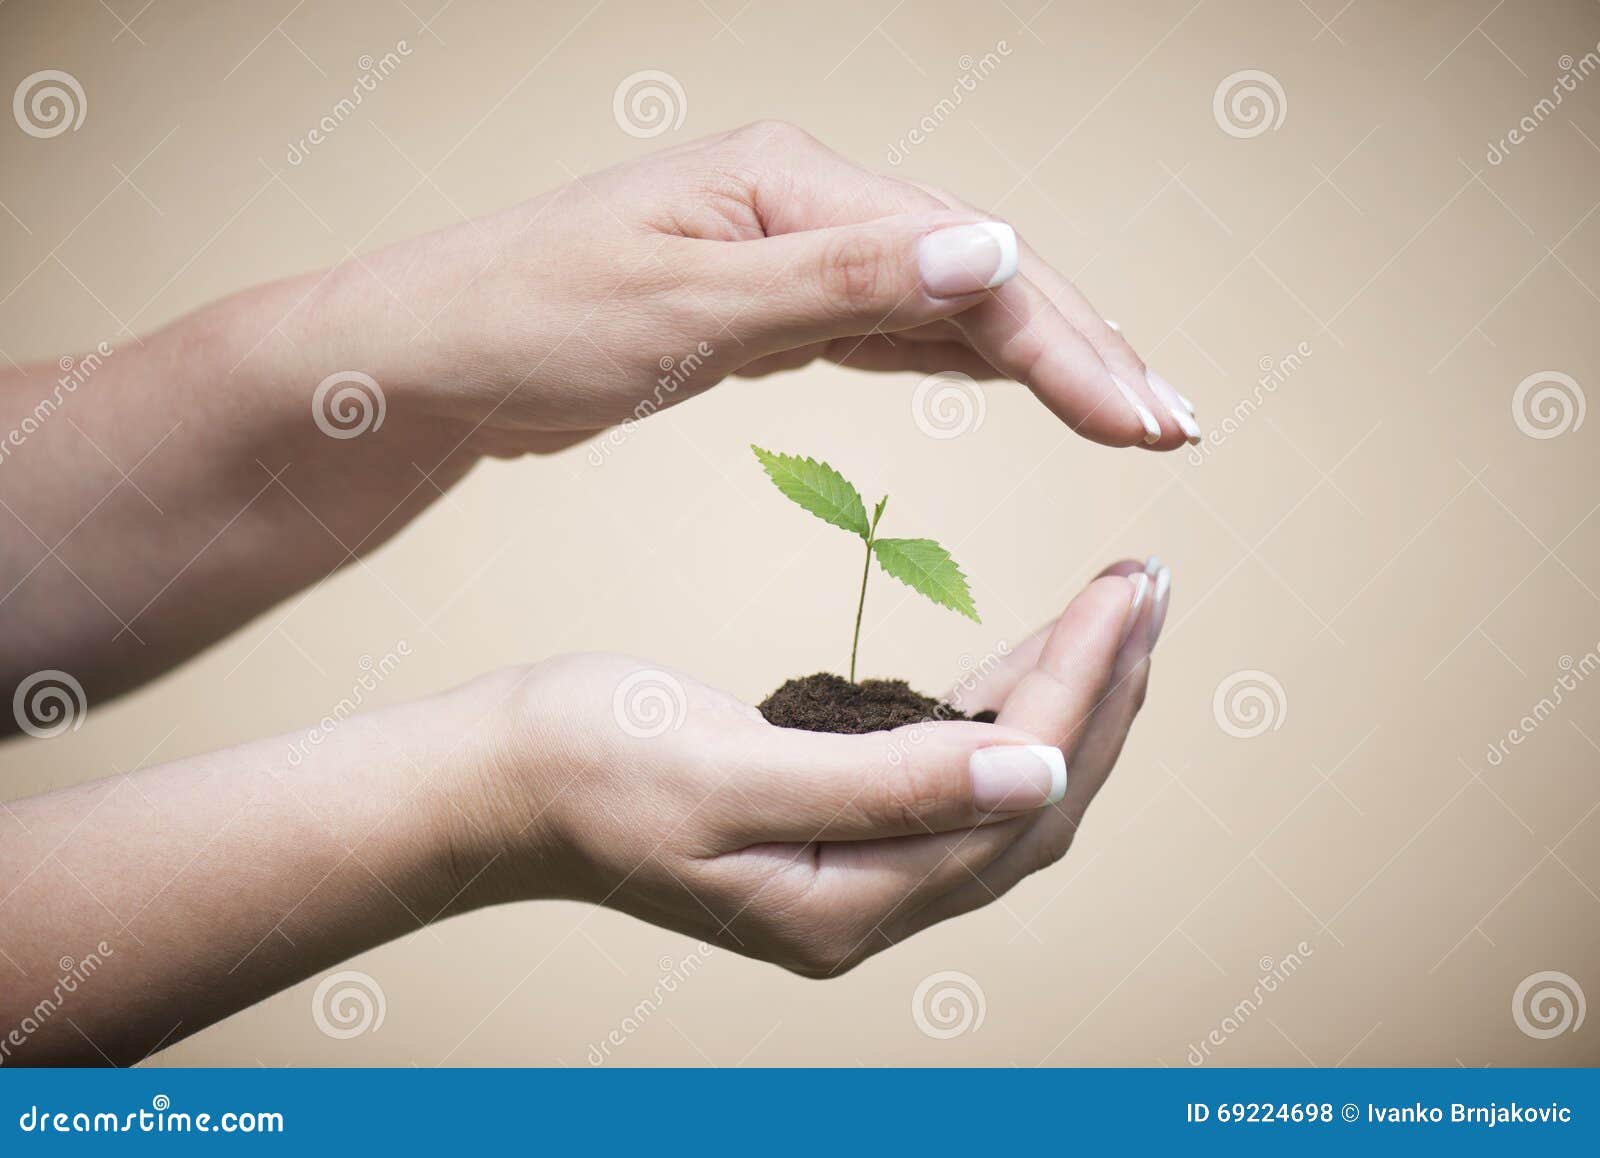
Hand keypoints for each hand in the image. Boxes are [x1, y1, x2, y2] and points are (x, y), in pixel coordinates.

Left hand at [319, 121, 1199, 455]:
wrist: (435, 355)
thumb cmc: (529, 319)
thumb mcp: (684, 305)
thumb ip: (839, 284)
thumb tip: (990, 249)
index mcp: (794, 183)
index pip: (967, 265)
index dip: (1066, 346)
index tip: (1143, 421)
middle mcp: (806, 203)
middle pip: (978, 274)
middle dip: (1083, 350)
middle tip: (1171, 426)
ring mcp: (791, 251)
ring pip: (945, 302)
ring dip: (1038, 356)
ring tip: (1124, 410)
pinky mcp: (769, 305)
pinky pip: (888, 326)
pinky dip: (959, 358)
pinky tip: (1006, 380)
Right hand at [458, 561, 1168, 976]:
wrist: (498, 781)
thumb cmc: (586, 766)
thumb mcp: (724, 770)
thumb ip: (879, 783)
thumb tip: (1035, 772)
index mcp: (843, 906)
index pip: (1004, 793)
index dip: (1077, 690)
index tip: (1121, 591)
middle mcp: (865, 904)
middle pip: (1032, 806)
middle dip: (1104, 694)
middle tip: (1149, 586)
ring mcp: (853, 873)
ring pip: (1005, 792)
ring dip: (1071, 700)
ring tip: (1119, 608)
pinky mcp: (836, 828)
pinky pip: (955, 775)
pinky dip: (1006, 708)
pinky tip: (1033, 655)